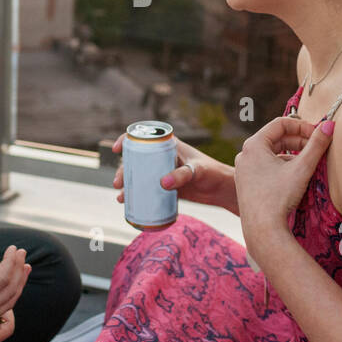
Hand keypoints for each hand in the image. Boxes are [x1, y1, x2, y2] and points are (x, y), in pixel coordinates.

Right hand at [0, 256, 22, 341]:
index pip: (0, 281)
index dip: (10, 262)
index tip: (13, 247)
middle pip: (8, 293)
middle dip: (18, 271)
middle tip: (22, 252)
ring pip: (6, 304)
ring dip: (17, 284)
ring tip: (24, 266)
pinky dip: (8, 295)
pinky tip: (10, 284)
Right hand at [112, 134, 238, 214]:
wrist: (223, 190)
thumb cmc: (213, 173)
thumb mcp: (197, 170)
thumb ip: (181, 175)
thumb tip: (162, 183)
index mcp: (169, 145)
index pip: (144, 137)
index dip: (127, 139)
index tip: (118, 149)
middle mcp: (163, 158)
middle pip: (137, 160)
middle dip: (124, 171)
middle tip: (119, 183)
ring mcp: (164, 172)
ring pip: (140, 176)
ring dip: (128, 185)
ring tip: (121, 197)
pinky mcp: (167, 188)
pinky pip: (148, 190)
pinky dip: (137, 195)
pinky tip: (128, 203)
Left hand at [234, 116, 332, 246]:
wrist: (262, 230)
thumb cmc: (280, 197)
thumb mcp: (302, 168)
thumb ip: (317, 145)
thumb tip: (330, 124)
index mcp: (253, 145)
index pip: (280, 123)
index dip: (302, 126)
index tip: (318, 134)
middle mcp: (244, 154)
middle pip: (276, 138)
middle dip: (299, 140)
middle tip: (318, 147)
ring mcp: (243, 170)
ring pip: (272, 153)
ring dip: (292, 154)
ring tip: (310, 162)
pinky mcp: (246, 184)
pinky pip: (266, 166)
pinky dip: (282, 166)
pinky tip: (297, 176)